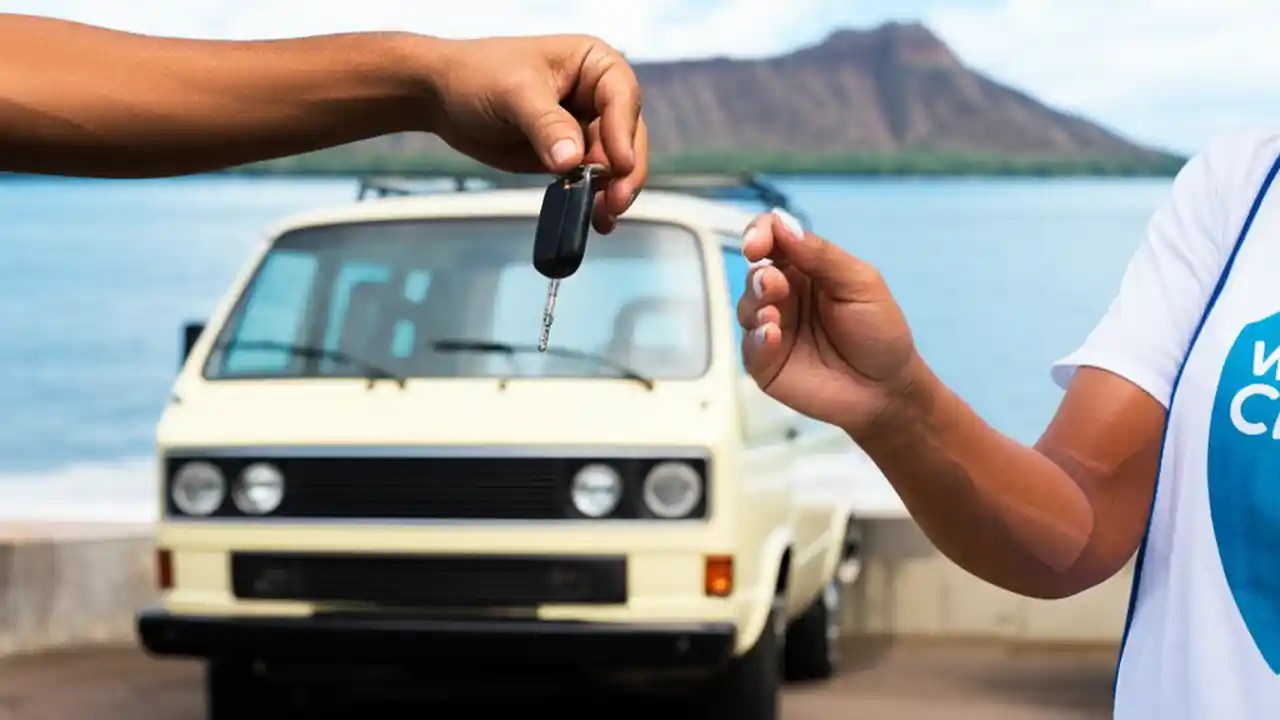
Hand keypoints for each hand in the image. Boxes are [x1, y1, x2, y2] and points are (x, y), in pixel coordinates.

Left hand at [425, 34, 648, 232]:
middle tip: (614, 203)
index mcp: (593, 64)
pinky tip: (594, 220)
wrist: (443, 97)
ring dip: (612, 191)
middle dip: (623, 172)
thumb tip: (573, 160)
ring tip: (603, 217)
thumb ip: (546, 125)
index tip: (618, 166)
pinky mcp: (570, 155)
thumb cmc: (477, 76)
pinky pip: (591, 180)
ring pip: (614, 163)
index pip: (622, 97)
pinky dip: (594, 200)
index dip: (624, 133)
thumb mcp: (514, 94)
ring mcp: (586, 127)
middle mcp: (598, 95)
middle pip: (627, 136)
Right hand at [738, 209, 921, 437]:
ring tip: (774, 317)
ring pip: (745, 307)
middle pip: (755, 273)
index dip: (759, 234)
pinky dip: (756, 338)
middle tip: (774, 285)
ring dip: (755, 305)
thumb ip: (821, 255)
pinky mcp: (766, 363)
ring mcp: (772, 329)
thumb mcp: (860, 284)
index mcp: (806, 269)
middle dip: (760, 277)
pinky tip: (771, 335)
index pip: (773, 239)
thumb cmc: (879, 331)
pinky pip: (749, 346)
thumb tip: (780, 222)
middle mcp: (785, 295)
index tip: (756, 244)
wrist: (887, 390)